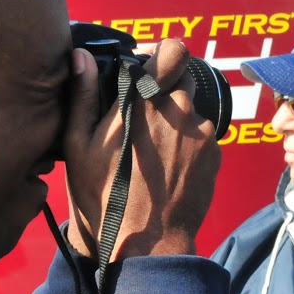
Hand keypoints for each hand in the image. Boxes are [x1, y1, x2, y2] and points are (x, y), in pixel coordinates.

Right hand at [61, 39, 220, 259]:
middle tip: (144, 114)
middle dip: (166, 88)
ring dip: (177, 119)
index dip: (162, 54)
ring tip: (154, 151)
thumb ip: (82, 94)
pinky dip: (189, 144)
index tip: (148, 66)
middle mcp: (179, 109)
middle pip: (183, 77)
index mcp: (144, 99)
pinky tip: (168, 168)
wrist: (146, 243)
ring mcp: (201, 132)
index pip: (172, 51)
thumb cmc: (104, 196)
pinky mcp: (215, 154)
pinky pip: (203, 136)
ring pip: (192, 109)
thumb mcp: (78, 145)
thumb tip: (81, 56)